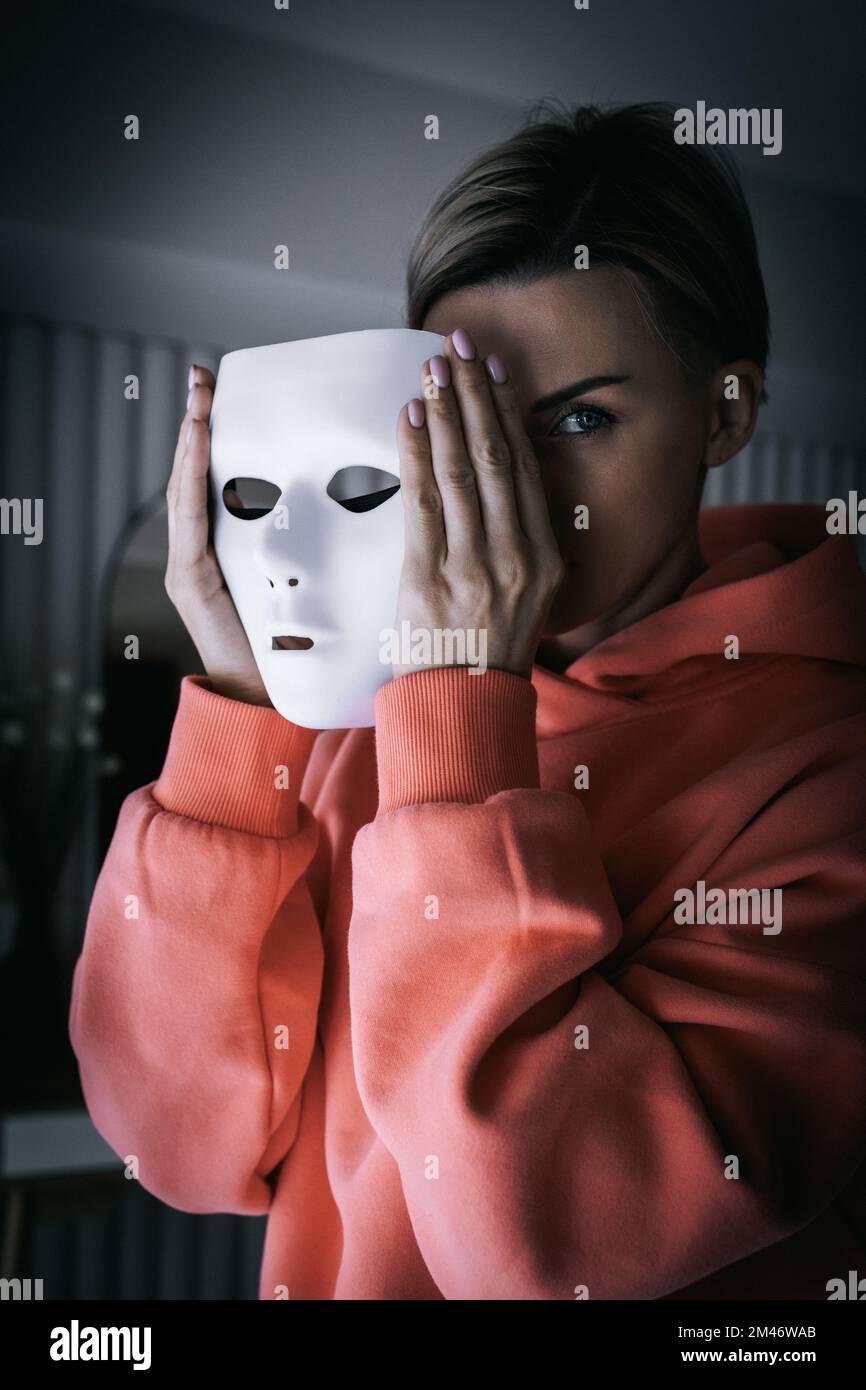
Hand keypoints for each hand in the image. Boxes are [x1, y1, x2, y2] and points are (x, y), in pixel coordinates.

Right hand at [164, 364, 272, 706]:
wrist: (266, 702)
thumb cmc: (292, 648)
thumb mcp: (300, 583)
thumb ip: (304, 546)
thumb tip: (344, 502)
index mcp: (222, 548)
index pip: (214, 479)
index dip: (215, 435)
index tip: (220, 389)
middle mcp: (197, 552)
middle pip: (193, 474)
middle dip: (196, 423)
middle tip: (202, 375)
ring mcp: (188, 565)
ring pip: (185, 489)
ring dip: (191, 440)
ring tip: (198, 397)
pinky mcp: (190, 580)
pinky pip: (189, 518)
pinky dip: (192, 476)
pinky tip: (198, 441)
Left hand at [392, 330, 564, 681]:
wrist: (462, 710)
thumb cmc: (486, 652)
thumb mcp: (526, 599)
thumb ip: (518, 544)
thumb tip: (496, 484)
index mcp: (546, 559)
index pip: (526, 469)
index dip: (508, 413)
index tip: (493, 371)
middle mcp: (519, 558)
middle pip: (497, 458)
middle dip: (476, 395)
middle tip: (459, 347)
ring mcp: (476, 569)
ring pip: (463, 472)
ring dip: (447, 412)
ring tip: (432, 367)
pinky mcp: (431, 580)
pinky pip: (424, 503)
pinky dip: (418, 454)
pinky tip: (412, 416)